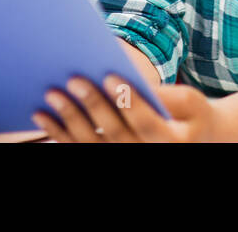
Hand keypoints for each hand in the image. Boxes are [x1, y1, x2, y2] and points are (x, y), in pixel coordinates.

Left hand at [33, 75, 217, 141]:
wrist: (194, 140)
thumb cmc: (191, 115)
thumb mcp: (191, 101)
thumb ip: (167, 95)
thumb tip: (131, 83)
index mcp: (172, 142)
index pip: (145, 122)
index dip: (128, 101)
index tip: (110, 77)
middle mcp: (146, 155)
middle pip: (114, 134)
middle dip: (93, 106)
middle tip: (74, 80)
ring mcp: (125, 160)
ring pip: (92, 145)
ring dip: (68, 121)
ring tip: (52, 96)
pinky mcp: (109, 158)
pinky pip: (81, 149)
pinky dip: (59, 133)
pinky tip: (43, 116)